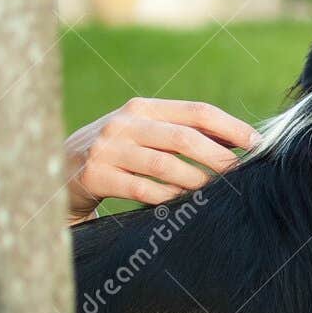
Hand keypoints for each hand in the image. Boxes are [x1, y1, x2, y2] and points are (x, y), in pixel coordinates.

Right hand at [63, 97, 260, 224]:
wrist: (54, 176)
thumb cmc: (113, 157)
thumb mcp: (142, 136)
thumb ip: (180, 134)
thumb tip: (236, 142)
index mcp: (141, 108)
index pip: (196, 112)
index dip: (231, 127)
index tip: (257, 143)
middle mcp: (123, 123)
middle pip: (184, 138)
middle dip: (219, 158)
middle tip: (242, 174)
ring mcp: (106, 149)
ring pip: (165, 166)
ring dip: (197, 181)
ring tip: (216, 192)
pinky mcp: (94, 176)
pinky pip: (141, 190)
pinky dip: (167, 198)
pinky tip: (181, 204)